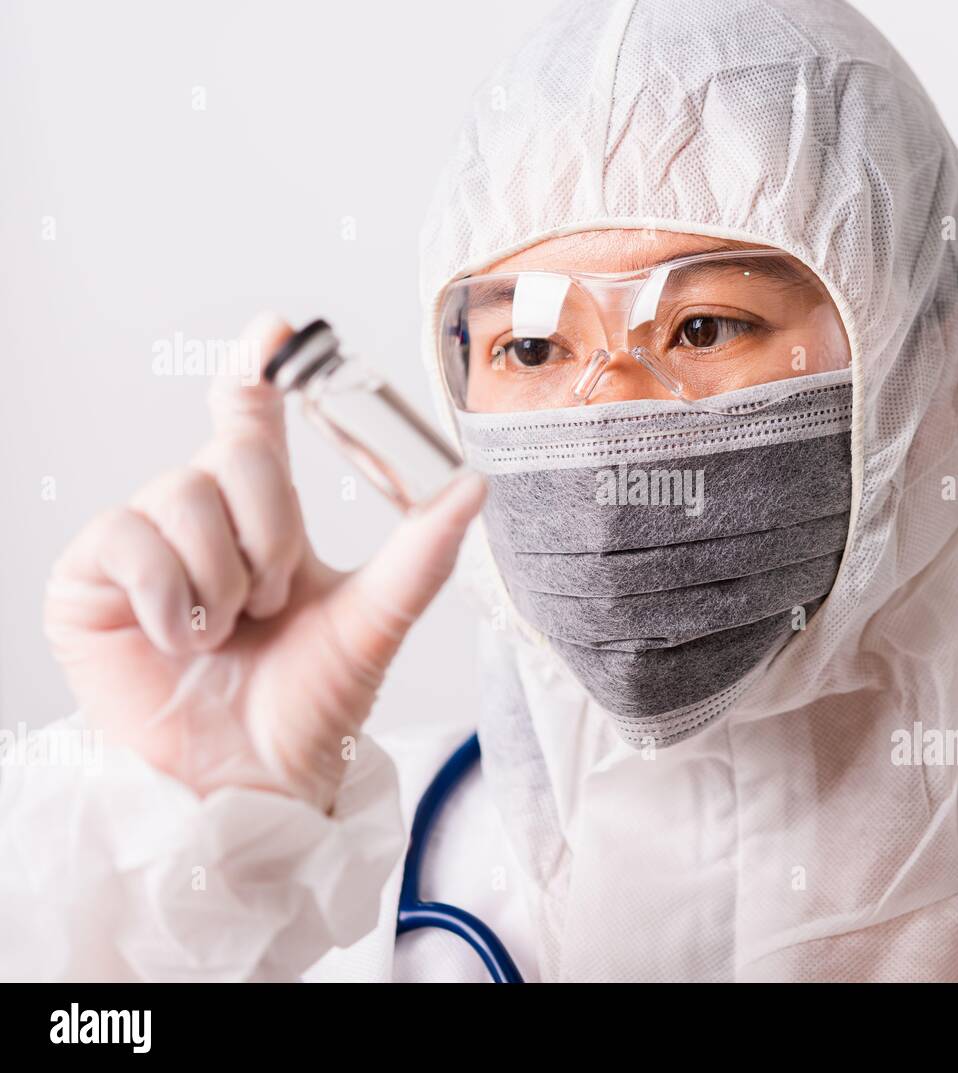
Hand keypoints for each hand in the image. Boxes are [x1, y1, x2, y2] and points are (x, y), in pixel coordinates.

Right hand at [43, 313, 485, 811]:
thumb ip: (419, 551)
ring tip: (226, 632)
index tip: (278, 327)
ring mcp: (141, 545)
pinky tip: (179, 639)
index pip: (250, 421)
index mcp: (260, 519)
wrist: (249, 782)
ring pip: (182, 494)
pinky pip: (127, 539)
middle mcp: (199, 519)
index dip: (258, 369)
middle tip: (272, 603)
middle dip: (272, 532)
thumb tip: (472, 484)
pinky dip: (169, 595)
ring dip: (223, 578)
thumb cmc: (306, 709)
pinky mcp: (89, 579)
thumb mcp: (372, 620)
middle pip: (233, 454)